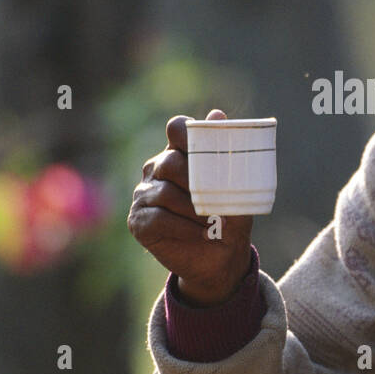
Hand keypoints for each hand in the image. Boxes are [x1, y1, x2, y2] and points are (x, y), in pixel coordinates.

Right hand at [128, 108, 253, 305]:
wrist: (220, 258)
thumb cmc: (229, 218)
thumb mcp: (237, 188)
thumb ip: (226, 155)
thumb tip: (217, 115)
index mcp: (180, 153)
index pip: (176, 128)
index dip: (185, 132)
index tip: (203, 144)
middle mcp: (157, 169)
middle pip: (170, 162)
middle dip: (196, 181)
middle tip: (217, 200)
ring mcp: (144, 194)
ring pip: (165, 193)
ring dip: (193, 209)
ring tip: (213, 222)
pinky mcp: (138, 221)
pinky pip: (157, 218)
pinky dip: (182, 227)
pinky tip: (200, 233)